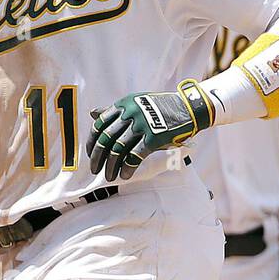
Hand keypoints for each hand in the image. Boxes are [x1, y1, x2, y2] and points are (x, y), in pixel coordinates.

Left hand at [87, 80, 215, 182]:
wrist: (188, 108)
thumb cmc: (160, 107)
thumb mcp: (135, 103)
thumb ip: (114, 110)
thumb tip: (92, 113)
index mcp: (123, 105)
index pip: (99, 125)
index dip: (92, 142)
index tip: (90, 154)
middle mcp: (130, 113)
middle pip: (106, 139)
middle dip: (98, 157)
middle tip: (95, 170)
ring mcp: (142, 125)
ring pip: (118, 149)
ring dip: (111, 166)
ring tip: (109, 176)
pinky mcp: (154, 137)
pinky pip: (135, 156)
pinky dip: (127, 168)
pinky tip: (125, 175)